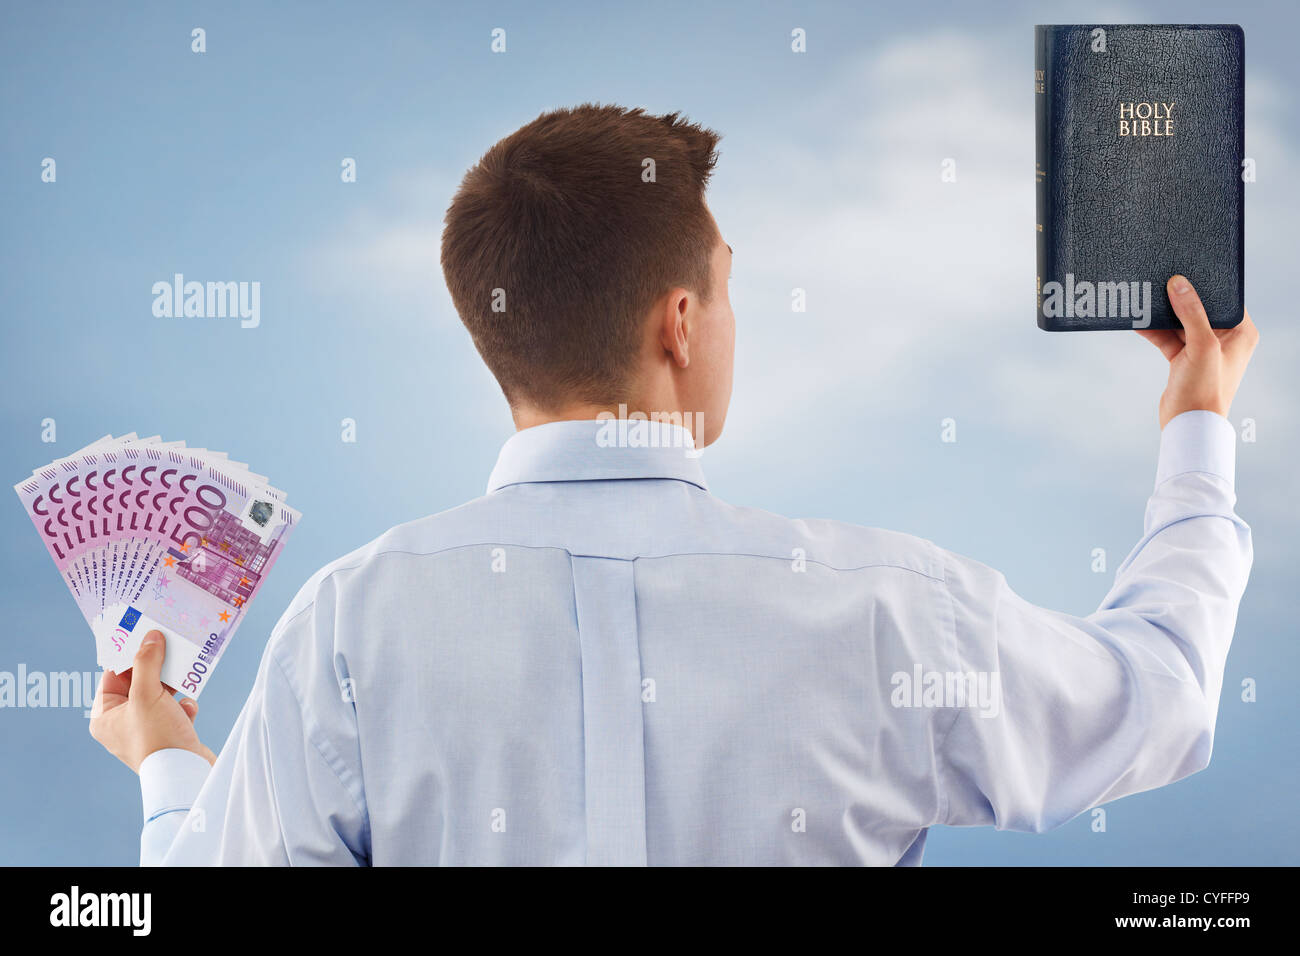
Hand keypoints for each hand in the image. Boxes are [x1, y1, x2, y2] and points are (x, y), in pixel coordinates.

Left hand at [89, 630, 215, 771]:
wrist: (185, 774)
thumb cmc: (156, 736)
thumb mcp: (147, 694)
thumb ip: (147, 663)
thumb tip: (150, 637)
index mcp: (104, 717)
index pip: (112, 676)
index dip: (129, 655)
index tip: (146, 635)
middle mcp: (121, 724)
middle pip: (138, 683)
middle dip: (157, 669)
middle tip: (171, 648)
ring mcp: (146, 730)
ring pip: (159, 696)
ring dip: (174, 687)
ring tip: (185, 674)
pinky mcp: (168, 736)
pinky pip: (174, 711)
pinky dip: (183, 706)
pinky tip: (188, 709)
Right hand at [1138, 275, 1258, 428]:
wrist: (1188, 425)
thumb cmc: (1205, 390)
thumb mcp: (1202, 346)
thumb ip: (1192, 312)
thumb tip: (1179, 283)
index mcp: (1241, 333)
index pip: (1224, 300)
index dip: (1206, 286)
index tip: (1186, 272)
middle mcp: (1224, 338)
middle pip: (1199, 309)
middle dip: (1178, 299)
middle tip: (1161, 282)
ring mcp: (1202, 349)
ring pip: (1180, 322)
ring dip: (1163, 315)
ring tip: (1146, 299)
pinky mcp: (1183, 359)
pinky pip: (1168, 337)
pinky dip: (1154, 330)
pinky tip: (1139, 321)